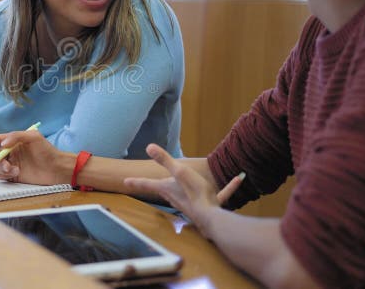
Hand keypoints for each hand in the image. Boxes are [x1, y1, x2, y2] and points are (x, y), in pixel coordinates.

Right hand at [0, 130, 65, 184]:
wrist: (56, 168)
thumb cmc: (47, 150)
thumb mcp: (34, 137)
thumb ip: (16, 136)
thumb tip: (2, 144)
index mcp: (13, 141)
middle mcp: (10, 152)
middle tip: (7, 165)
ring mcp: (11, 164)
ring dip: (1, 169)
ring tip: (15, 170)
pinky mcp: (13, 175)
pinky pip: (1, 176)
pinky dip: (5, 176)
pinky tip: (16, 173)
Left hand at [124, 144, 244, 236]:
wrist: (212, 219)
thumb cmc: (194, 194)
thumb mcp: (179, 172)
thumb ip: (165, 160)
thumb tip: (149, 146)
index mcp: (168, 189)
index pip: (148, 184)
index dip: (136, 182)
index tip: (125, 182)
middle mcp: (177, 198)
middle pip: (166, 191)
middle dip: (160, 187)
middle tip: (151, 184)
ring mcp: (194, 204)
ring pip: (190, 194)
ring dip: (193, 187)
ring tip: (193, 182)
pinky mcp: (210, 206)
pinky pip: (219, 195)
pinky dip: (227, 188)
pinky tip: (238, 179)